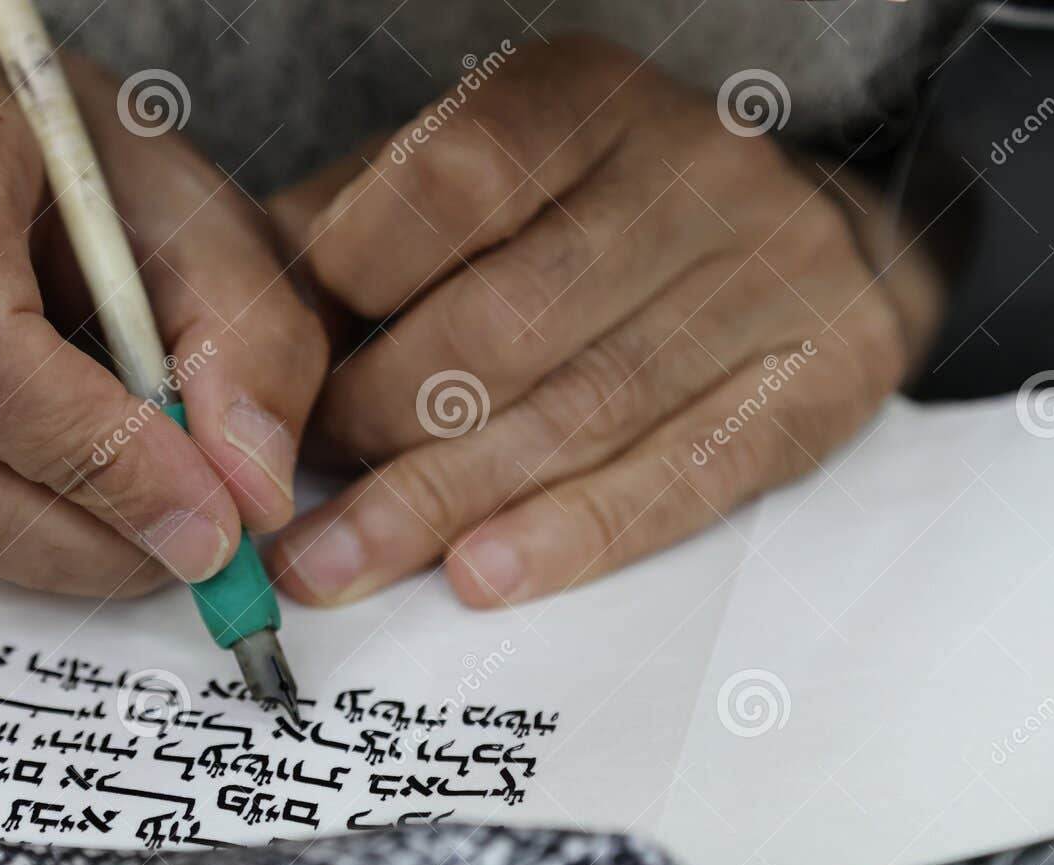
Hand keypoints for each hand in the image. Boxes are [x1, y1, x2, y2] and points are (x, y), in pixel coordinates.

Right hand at [0, 0, 324, 596]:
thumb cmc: (52, 153)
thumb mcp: (190, 203)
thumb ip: (247, 336)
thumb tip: (252, 497)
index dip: (104, 461)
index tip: (213, 522)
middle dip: (98, 536)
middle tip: (200, 543)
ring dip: (64, 545)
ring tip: (145, 510)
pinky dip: (11, 525)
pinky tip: (60, 476)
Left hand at [267, 36, 940, 607]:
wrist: (818, 239)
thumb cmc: (600, 213)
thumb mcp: (483, 175)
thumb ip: (360, 230)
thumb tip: (235, 331)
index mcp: (582, 99)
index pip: (454, 177)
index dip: (353, 282)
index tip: (285, 371)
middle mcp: (686, 172)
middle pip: (503, 322)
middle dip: (378, 423)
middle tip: (293, 497)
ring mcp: (768, 276)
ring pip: (578, 412)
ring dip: (438, 504)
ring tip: (337, 567)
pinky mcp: (818, 382)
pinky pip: (684, 476)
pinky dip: (571, 535)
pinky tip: (479, 575)